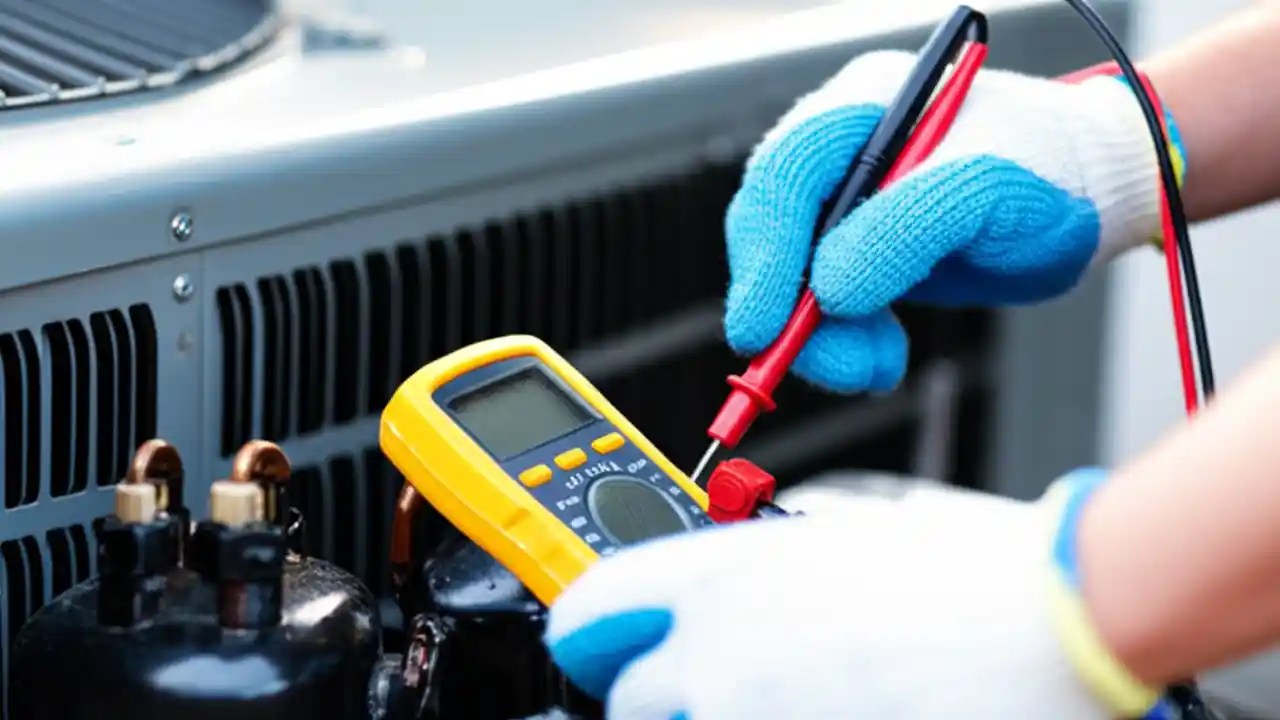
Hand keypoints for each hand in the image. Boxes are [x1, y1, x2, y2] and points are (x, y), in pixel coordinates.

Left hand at [545, 473, 1171, 719]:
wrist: (1061, 616)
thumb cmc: (968, 572)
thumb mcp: (837, 547)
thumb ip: (752, 583)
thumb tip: (715, 609)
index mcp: (722, 576)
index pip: (586, 612)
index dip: (587, 635)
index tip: (595, 648)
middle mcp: (720, 654)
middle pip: (629, 701)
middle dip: (662, 699)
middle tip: (716, 692)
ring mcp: (755, 718)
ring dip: (717, 718)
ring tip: (787, 700)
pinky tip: (835, 711)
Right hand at [723, 50, 1183, 392]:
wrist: (1091, 197)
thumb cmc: (1051, 174)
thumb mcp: (988, 193)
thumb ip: (905, 231)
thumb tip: (829, 290)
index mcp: (863, 111)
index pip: (786, 172)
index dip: (765, 249)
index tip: (762, 324)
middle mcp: (841, 153)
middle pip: (773, 228)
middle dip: (787, 306)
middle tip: (821, 363)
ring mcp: (847, 204)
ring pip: (794, 277)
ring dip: (822, 337)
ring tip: (873, 368)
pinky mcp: (861, 250)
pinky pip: (826, 302)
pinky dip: (846, 340)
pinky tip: (878, 359)